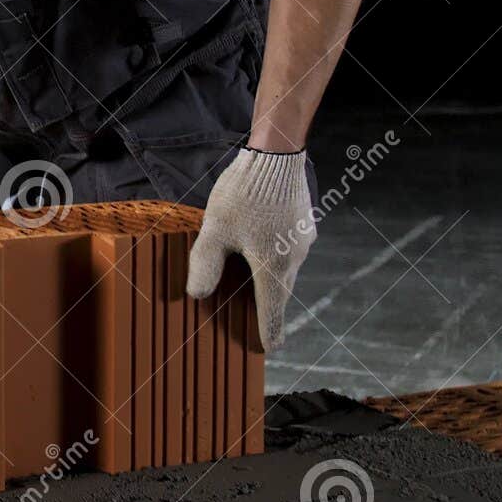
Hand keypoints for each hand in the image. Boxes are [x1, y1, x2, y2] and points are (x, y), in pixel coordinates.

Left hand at [186, 148, 314, 351]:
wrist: (278, 153)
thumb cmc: (244, 193)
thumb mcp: (215, 230)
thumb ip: (205, 264)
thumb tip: (198, 294)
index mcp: (273, 266)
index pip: (272, 310)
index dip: (269, 331)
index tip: (270, 348)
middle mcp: (294, 257)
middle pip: (278, 291)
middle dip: (268, 308)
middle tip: (261, 324)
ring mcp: (302, 240)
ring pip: (284, 269)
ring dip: (270, 279)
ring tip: (254, 286)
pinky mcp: (303, 223)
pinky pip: (288, 250)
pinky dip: (275, 258)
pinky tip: (259, 249)